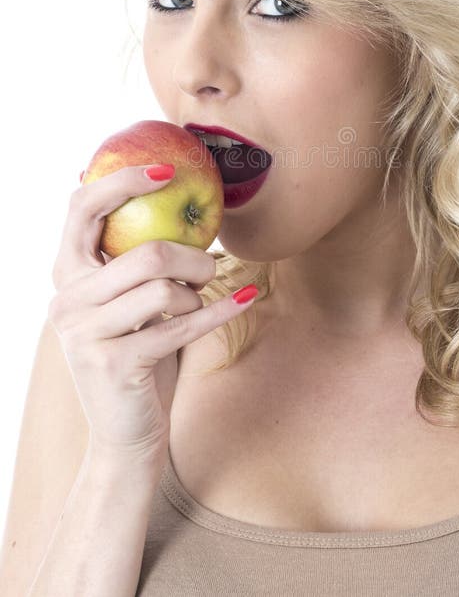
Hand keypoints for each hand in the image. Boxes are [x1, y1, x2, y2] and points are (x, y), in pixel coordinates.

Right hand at [48, 164, 255, 464]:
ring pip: (163, 289)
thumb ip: (131, 259)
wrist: (124, 436)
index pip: (81, 208)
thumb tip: (164, 191)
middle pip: (142, 253)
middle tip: (208, 266)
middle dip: (189, 256)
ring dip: (197, 294)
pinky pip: (182, 325)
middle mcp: (66, 301)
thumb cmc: (136, 355)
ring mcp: (86, 335)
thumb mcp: (126, 303)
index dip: (124, 181)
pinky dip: (219, 310)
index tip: (168, 170)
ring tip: (199, 302)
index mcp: (66, 276)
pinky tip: (243, 297)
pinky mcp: (115, 364)